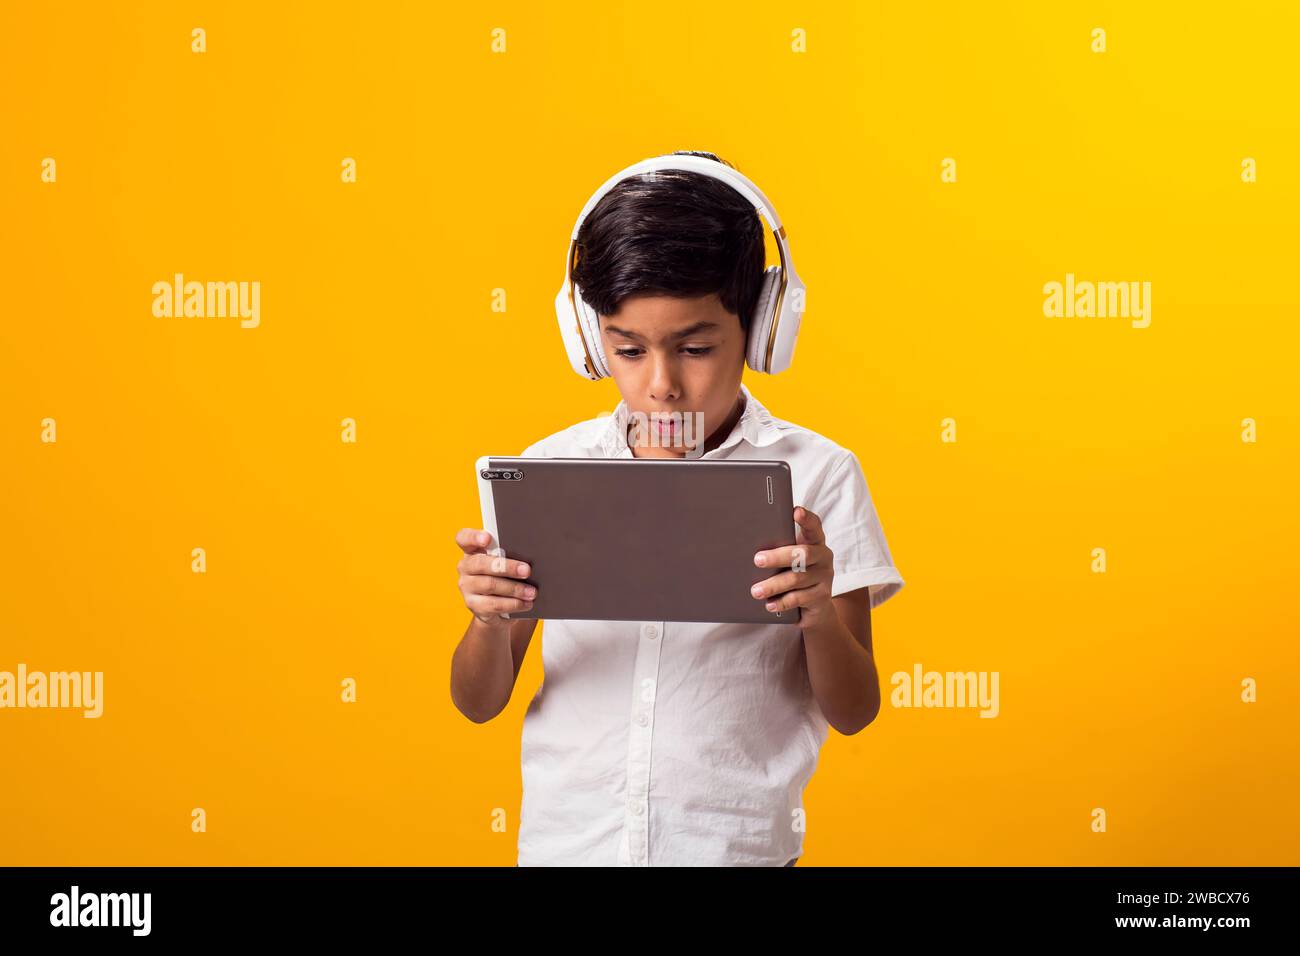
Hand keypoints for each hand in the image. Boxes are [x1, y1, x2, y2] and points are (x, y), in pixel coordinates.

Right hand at [455, 528, 536, 624]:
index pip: (464, 538)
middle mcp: (465, 567)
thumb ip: (509, 554)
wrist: (497, 608)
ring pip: (490, 585)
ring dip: (514, 588)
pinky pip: (494, 604)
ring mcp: (467, 586)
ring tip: (531, 592)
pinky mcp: (473, 605)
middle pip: (481, 564)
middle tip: (527, 570)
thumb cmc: (504, 577)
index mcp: (472, 550)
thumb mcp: (505, 562)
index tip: (487, 538)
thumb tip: (528, 556)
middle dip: (506, 567)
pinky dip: (513, 604)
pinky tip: (525, 603)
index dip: (474, 537)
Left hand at [750, 506, 836, 628]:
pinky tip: (769, 604)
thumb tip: (750, 548)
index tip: (795, 511)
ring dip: (773, 584)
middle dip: (778, 556)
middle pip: (802, 554)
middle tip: (757, 560)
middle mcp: (823, 557)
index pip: (814, 526)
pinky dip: (781, 602)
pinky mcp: (822, 596)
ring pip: (797, 579)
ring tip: (756, 590)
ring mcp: (824, 577)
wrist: (816, 608)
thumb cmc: (796, 576)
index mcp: (815, 542)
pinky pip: (798, 598)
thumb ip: (780, 550)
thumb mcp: (790, 560)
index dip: (806, 518)